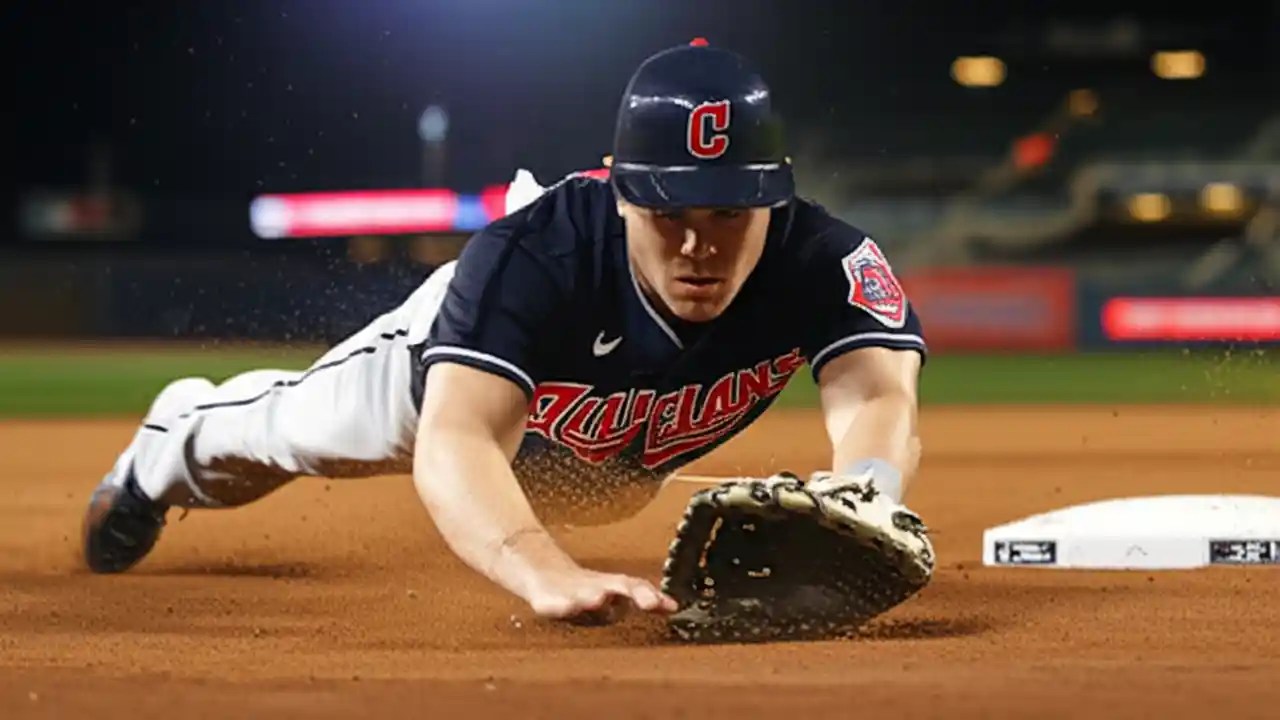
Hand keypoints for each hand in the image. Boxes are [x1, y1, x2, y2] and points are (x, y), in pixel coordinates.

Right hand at [524, 566, 677, 624]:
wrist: (542, 572)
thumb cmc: (584, 588)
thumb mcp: (614, 592)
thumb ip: (641, 596)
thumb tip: (674, 606)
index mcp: (611, 586)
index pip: (636, 587)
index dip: (650, 594)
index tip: (669, 606)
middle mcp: (595, 588)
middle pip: (617, 587)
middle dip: (633, 593)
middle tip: (650, 602)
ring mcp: (571, 594)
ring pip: (585, 597)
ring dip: (594, 598)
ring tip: (600, 598)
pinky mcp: (547, 601)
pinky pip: (552, 606)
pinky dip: (558, 606)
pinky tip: (561, 607)